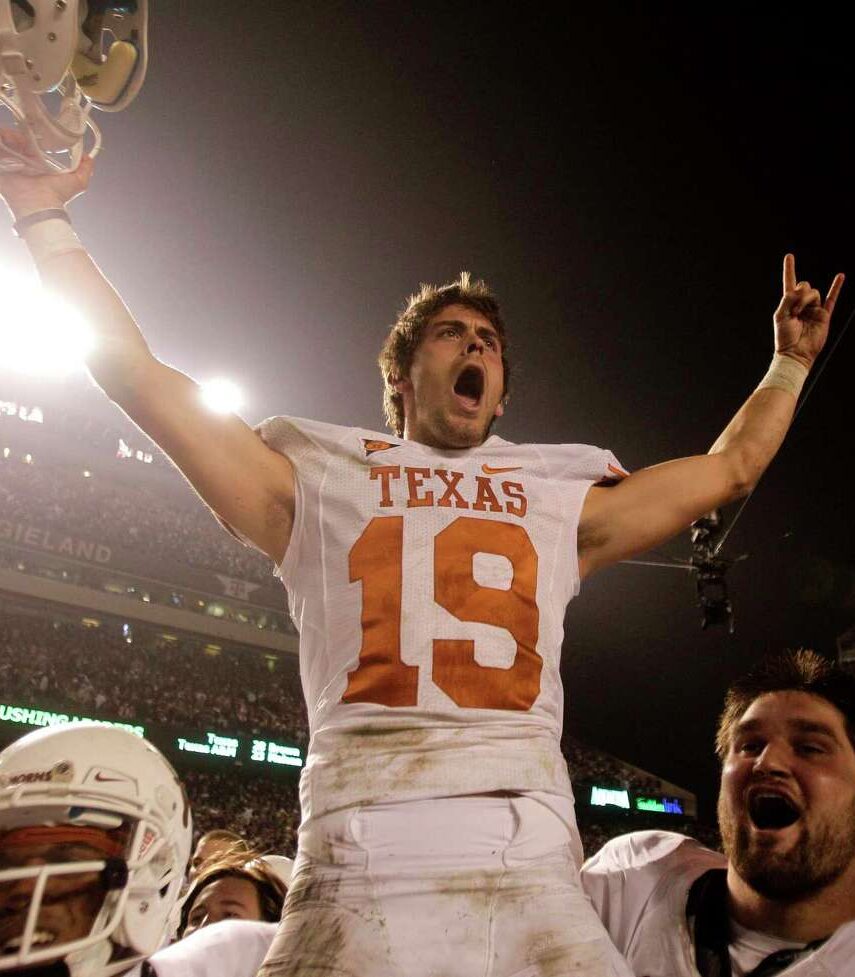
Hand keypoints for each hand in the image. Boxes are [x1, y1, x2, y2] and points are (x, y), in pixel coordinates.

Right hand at [0, 128, 92, 219]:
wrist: (40, 207)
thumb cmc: (58, 196)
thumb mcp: (78, 182)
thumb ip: (85, 169)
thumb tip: (89, 157)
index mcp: (37, 164)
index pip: (29, 142)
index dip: (30, 135)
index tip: (33, 130)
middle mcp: (22, 164)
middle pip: (15, 141)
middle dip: (16, 135)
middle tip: (20, 136)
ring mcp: (9, 166)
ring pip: (5, 144)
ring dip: (7, 137)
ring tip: (11, 138)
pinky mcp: (0, 169)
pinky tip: (3, 140)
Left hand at [773, 253, 843, 368]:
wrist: (796, 352)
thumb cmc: (784, 337)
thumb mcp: (780, 316)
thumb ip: (788, 299)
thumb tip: (799, 289)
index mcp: (788, 303)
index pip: (789, 282)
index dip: (789, 269)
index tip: (789, 256)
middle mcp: (802, 304)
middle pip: (804, 286)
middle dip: (799, 295)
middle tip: (794, 309)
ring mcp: (813, 309)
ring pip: (813, 292)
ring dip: (805, 300)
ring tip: (799, 314)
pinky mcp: (824, 315)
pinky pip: (831, 298)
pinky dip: (836, 287)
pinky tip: (840, 276)